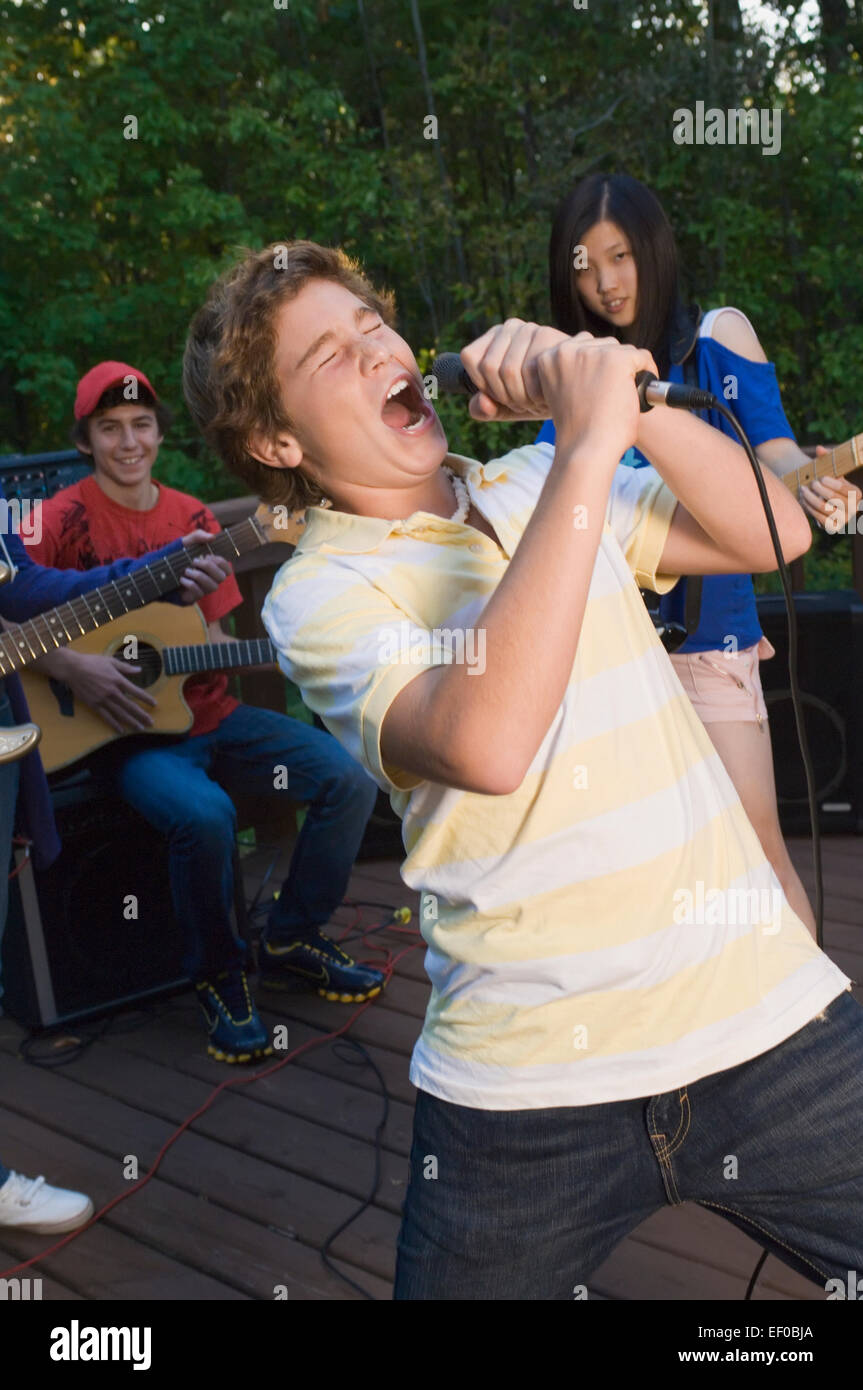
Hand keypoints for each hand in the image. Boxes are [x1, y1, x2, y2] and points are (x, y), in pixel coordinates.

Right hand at [60, 652, 156, 732]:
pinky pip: (106, 717)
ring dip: (131, 722)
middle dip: (142, 715)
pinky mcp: (94, 705)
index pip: (136, 691)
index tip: (154, 704)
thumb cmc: (92, 662)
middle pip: (130, 706)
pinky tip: (121, 730)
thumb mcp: (110, 661)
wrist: (72, 669)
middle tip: (151, 723)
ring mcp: (103, 700)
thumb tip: (140, 670)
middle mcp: (112, 692)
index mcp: (118, 680)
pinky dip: (114, 724)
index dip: (146, 698)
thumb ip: (125, 668)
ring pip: (120, 713)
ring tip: (140, 728)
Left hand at [178, 529, 232, 602]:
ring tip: (186, 570)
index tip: (207, 555)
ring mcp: (203, 590)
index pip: (227, 569)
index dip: (220, 562)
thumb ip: (198, 536)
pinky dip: (190, 584)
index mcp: (213, 569)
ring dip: (199, 576)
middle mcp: (211, 580)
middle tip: (194, 561)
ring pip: (213, 586)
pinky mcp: (194, 597)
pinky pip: (199, 593)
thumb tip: (212, 537)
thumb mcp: (187, 543)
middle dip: (208, 567)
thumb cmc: (177, 555)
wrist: (159, 569)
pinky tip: (182, 578)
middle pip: (222, 577)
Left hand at [459, 320, 569, 421]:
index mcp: (493, 338)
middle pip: (489, 366)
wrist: (575, 395)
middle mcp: (510, 326)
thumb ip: (484, 409)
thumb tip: (482, 402)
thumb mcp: (504, 408)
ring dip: (521, 396)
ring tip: (535, 400)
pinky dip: (535, 392)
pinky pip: (528, 371)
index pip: (471, 358)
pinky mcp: (547, 336)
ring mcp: (530, 328)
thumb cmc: (535, 398)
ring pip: (507, 369)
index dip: (485, 385)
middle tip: (525, 403)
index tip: (505, 397)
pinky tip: (548, 394)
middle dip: (505, 395)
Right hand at [534, 333, 657, 463]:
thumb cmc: (575, 432)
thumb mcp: (561, 395)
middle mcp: (567, 350)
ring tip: (623, 395)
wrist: (585, 450)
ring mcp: (593, 353)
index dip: (595, 366)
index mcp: (547, 358)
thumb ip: (570, 375)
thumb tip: (594, 365)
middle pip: (602, 345)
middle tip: (615, 391)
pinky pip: (642, 357)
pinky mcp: (617, 359)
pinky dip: (648, 373)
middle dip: (611, 366)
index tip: (600, 383)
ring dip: (627, 370)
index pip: (580, 347)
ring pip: (622, 351)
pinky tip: (639, 394)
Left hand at [799, 447, 861, 531]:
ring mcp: (844, 519)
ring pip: (823, 507)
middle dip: (818, 489)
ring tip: (803, 490)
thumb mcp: (832, 471)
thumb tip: (819, 449)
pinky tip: (803, 500)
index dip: (829, 482)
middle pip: (832, 497)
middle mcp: (854, 508)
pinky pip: (818, 517)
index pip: (843, 487)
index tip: (820, 478)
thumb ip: (827, 458)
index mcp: (857, 494)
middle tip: (809, 484)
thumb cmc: (830, 484)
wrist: (826, 502)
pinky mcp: (833, 528)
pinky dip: (809, 508)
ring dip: (810, 497)